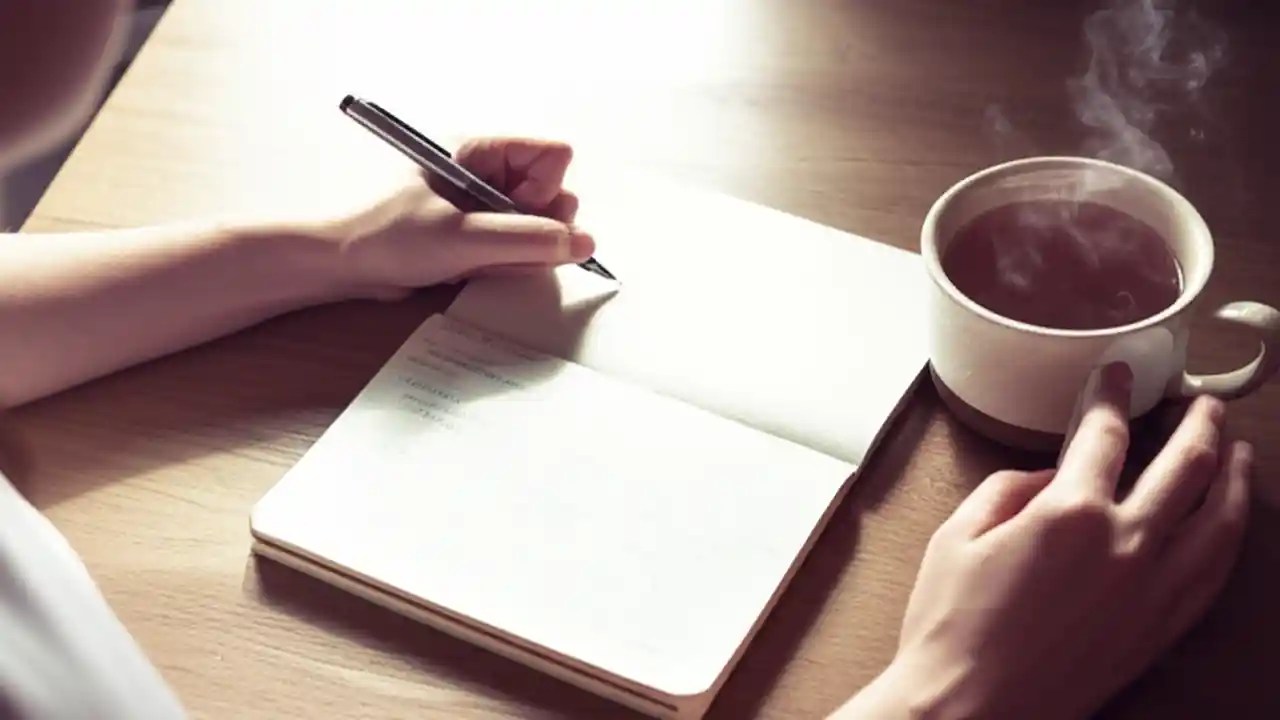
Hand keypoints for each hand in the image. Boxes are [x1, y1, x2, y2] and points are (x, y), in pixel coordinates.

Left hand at [326, 137, 593, 299]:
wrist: (343, 267)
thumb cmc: (387, 237)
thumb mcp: (462, 237)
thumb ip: (527, 239)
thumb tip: (583, 243)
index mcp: (480, 151)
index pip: (553, 155)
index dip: (548, 189)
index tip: (521, 214)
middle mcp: (488, 173)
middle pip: (553, 193)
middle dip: (537, 228)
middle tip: (500, 246)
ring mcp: (485, 206)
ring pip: (538, 227)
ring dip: (517, 252)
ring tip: (475, 260)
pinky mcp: (479, 235)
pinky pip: (517, 248)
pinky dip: (503, 264)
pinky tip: (471, 270)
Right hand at [837, 363, 1252, 718]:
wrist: (969, 710)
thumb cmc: (952, 627)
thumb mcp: (957, 536)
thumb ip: (1007, 489)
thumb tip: (1043, 477)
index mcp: (1069, 513)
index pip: (1104, 436)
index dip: (1111, 398)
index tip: (1115, 379)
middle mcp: (1125, 546)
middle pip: (1185, 467)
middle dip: (1199, 425)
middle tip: (1204, 404)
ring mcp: (1151, 591)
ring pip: (1219, 520)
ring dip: (1235, 478)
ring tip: (1240, 452)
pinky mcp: (1158, 631)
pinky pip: (1214, 574)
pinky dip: (1230, 539)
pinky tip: (1230, 526)